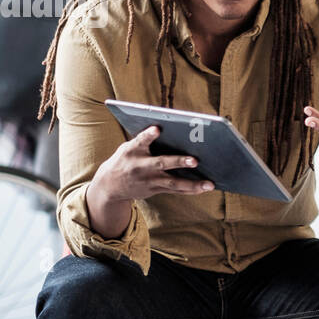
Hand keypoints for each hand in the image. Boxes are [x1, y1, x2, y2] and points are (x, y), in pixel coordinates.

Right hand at [93, 126, 215, 202]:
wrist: (109, 185)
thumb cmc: (125, 160)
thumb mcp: (128, 147)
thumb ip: (145, 140)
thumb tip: (166, 130)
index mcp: (133, 151)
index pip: (140, 140)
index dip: (148, 135)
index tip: (157, 128)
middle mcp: (141, 166)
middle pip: (162, 163)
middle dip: (178, 162)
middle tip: (195, 160)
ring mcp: (149, 180)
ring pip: (173, 182)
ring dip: (192, 184)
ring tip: (209, 184)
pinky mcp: (154, 190)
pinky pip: (175, 190)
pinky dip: (190, 190)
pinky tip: (204, 188)